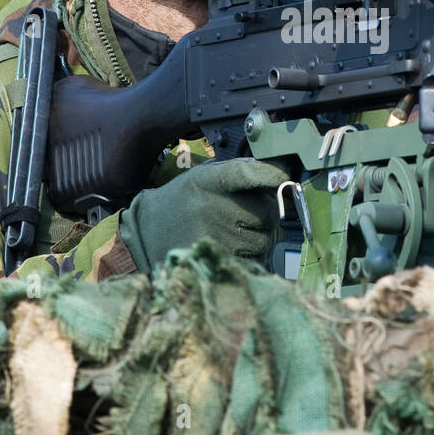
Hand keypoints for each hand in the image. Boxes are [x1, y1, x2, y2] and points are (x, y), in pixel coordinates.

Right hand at [117, 158, 289, 272]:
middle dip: (266, 212)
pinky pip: (253, 259)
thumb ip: (240, 172)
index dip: (273, 174)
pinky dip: (250, 254)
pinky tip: (232, 247)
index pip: (251, 173)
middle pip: (267, 211)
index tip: (284, 176)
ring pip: (264, 239)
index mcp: (210, 182)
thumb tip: (280, 171)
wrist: (149, 231)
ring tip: (234, 230)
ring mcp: (216, 238)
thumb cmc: (184, 200)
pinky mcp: (218, 263)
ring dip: (258, 235)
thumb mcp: (204, 176)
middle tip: (250, 211)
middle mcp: (213, 209)